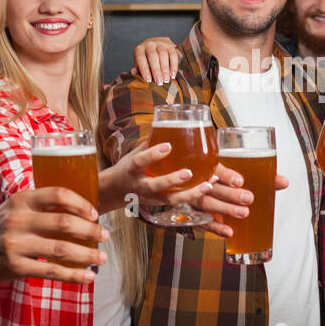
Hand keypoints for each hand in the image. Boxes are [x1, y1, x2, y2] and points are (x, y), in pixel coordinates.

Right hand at [0, 187, 106, 282]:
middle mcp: (19, 220)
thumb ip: (45, 205)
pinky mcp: (16, 266)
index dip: (81, 204)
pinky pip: (51, 271)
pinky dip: (73, 275)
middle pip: (63, 223)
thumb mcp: (19, 205)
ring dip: (87, 254)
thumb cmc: (5, 222)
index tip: (95, 214)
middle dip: (90, 231)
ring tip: (102, 257)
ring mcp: (16, 244)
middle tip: (105, 236)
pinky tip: (88, 276)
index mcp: (23, 200)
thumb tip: (87, 211)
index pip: (58, 195)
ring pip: (60, 249)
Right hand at [100, 136, 217, 211]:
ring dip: (191, 194)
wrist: (116, 190)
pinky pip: (177, 203)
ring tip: (208, 185)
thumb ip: (151, 141)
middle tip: (188, 173)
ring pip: (170, 200)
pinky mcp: (160, 204)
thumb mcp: (134, 153)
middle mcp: (140, 185)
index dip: (153, 154)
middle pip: (156, 186)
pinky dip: (194, 196)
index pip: (140, 161)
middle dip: (172, 180)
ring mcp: (151, 197)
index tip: (167, 146)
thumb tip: (169, 121)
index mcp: (132, 169)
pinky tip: (209, 187)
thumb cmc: (129, 167)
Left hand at [130, 37, 179, 83]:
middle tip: (159, 82)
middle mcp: (150, 44)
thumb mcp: (140, 62)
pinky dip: (173, 65)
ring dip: (165, 69)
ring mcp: (161, 44)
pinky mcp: (170, 46)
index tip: (148, 80)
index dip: (144, 69)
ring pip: (163, 55)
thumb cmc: (147, 57)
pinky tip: (172, 74)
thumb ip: (138, 68)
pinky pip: (173, 55)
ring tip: (166, 80)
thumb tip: (134, 73)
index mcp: (140, 49)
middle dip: (156, 70)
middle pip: (153, 56)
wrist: (157, 44)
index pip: (141, 58)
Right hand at [189, 162, 288, 239]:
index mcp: (210, 167)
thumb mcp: (237, 173)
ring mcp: (194, 199)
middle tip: (248, 199)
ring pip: (207, 204)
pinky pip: (203, 222)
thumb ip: (261, 176)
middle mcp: (199, 182)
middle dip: (230, 195)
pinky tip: (229, 232)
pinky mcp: (194, 215)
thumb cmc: (221, 179)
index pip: (216, 168)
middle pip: (213, 188)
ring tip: (243, 213)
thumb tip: (284, 182)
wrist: (193, 187)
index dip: (227, 175)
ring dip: (225, 209)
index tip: (240, 181)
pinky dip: (216, 228)